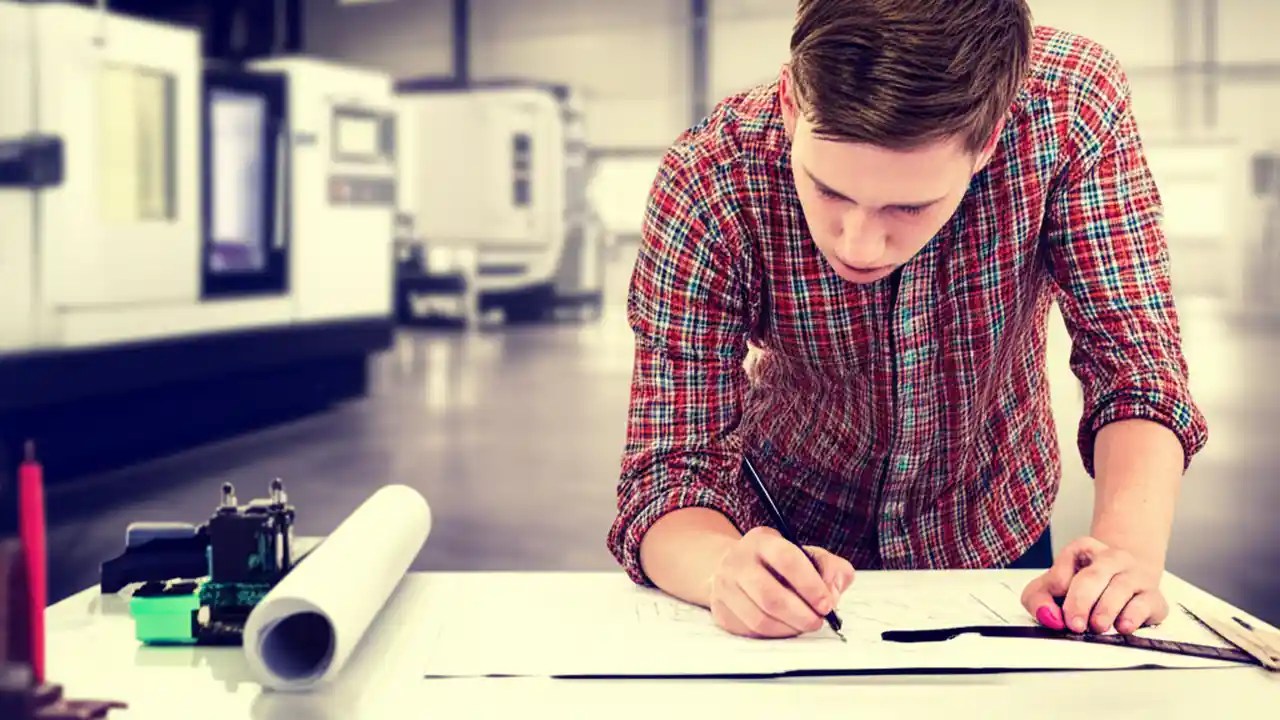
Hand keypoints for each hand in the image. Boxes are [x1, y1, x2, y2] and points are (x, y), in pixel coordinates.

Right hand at [707, 526, 854, 638]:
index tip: (827, 604)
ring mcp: (724, 587)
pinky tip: (785, 628)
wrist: (736, 567)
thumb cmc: (778, 564)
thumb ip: (831, 568)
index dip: (810, 585)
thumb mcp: (806, 554)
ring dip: (789, 629)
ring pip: (759, 619)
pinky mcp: (720, 611)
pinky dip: (774, 635)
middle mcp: (737, 561)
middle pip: (770, 596)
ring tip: (803, 625)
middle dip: (801, 615)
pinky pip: (750, 632)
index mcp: (762, 541)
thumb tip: (833, 593)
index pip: (787, 560)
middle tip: (817, 621)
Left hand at [1020, 536, 1167, 634]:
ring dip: (1106, 610)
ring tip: (1097, 626)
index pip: (1068, 561)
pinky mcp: (1152, 598)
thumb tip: (1049, 616)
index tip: (1055, 602)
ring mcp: (1135, 576)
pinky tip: (1123, 626)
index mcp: (1084, 548)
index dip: (1059, 583)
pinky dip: (1133, 617)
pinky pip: (1145, 605)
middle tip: (1074, 624)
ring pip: (1120, 589)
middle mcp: (1112, 558)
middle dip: (1081, 601)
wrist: (1126, 582)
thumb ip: (1039, 599)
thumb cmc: (1083, 586)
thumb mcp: (1051, 588)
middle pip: (1094, 576)